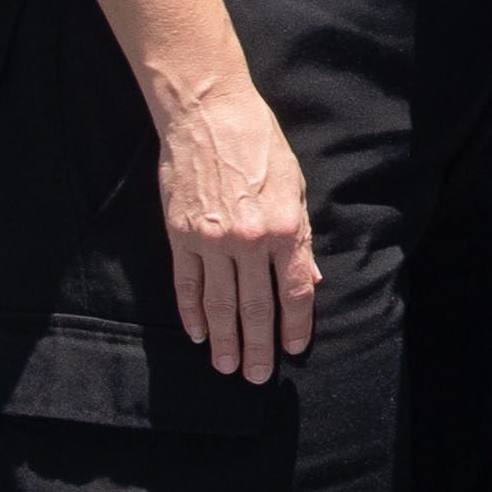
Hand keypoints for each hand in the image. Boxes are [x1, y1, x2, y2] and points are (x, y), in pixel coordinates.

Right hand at [155, 78, 317, 380]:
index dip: (295, 326)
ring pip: (219, 304)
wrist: (208, 113)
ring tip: (228, 367)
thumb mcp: (296, 187)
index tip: (293, 350)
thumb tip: (312, 281)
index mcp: (286, 226)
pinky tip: (199, 334)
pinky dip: (191, 313)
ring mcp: (211, 240)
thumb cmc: (260, 145)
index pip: (294, 292)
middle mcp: (250, 239)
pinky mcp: (179, 235)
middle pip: (257, 307)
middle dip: (259, 346)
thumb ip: (303, 238)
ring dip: (226, 340)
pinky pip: (186, 284)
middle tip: (258, 378)